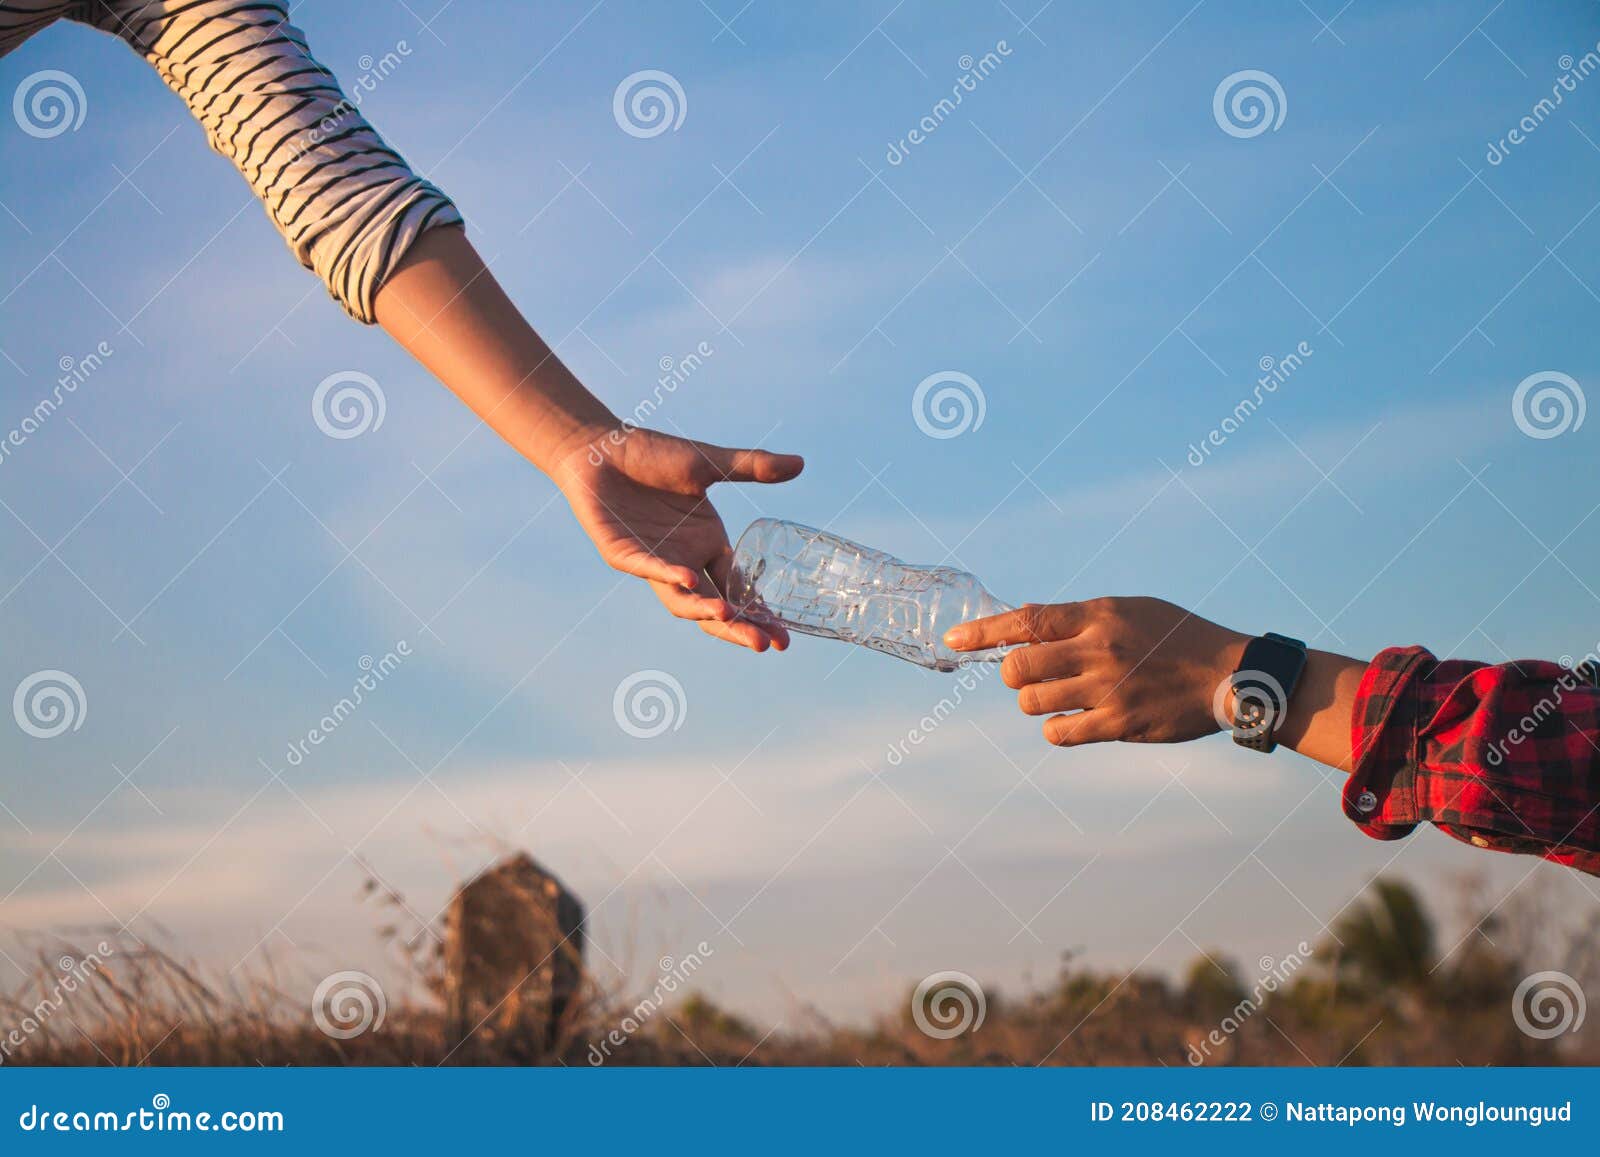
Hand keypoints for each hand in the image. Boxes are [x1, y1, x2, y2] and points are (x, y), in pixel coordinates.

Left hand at [553, 426, 803, 651]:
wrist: (599, 445)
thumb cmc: (651, 455)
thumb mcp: (709, 462)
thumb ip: (753, 467)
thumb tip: (801, 464)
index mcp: (708, 544)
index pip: (740, 589)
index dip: (760, 613)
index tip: (784, 638)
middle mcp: (684, 559)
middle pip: (716, 606)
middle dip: (740, 628)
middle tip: (765, 645)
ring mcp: (653, 561)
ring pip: (682, 601)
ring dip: (705, 611)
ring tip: (730, 617)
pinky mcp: (622, 553)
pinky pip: (648, 569)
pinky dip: (669, 575)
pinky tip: (689, 580)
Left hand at [945, 598, 1246, 746]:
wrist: (1228, 675)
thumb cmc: (1175, 636)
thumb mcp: (1129, 610)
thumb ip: (1079, 618)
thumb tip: (1025, 624)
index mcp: (1098, 616)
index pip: (1026, 620)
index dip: (982, 632)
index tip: (953, 640)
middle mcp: (1097, 650)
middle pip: (1015, 667)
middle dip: (1011, 672)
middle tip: (1029, 674)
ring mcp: (1106, 690)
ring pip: (1031, 701)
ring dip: (1034, 700)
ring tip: (1060, 694)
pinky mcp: (1118, 724)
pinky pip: (1058, 732)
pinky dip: (1056, 727)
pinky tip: (1072, 718)